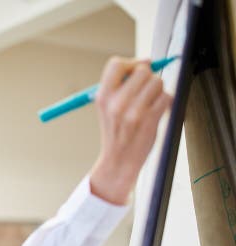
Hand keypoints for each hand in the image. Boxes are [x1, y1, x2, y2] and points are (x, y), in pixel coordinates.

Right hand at [90, 57, 172, 204]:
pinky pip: (167, 97)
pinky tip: (156, 113)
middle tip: (144, 93)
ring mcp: (133, 112)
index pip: (117, 64)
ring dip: (158, 91)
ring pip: (157, 82)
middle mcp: (116, 103)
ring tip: (149, 104)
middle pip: (143, 70)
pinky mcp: (149, 120)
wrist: (119, 160)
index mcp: (103, 97)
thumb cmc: (117, 130)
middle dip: (148, 78)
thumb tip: (148, 61)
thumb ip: (122, 83)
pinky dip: (165, 103)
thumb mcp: (107, 106)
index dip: (131, 64)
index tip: (136, 72)